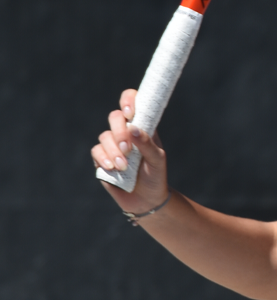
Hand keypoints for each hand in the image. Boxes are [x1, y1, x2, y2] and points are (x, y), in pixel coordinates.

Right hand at [92, 88, 169, 212]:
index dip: (128, 100)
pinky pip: (96, 151)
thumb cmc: (156, 176)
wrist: (146, 199)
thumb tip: (132, 127)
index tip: (130, 112)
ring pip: (105, 135)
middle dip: (119, 132)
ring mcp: (112, 145)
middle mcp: (126, 132)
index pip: (133, 103)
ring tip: (124, 166)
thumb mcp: (157, 159)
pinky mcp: (101, 158)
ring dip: (114, 150)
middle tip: (128, 149)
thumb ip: (147, 143)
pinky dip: (103, 158)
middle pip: (115, 117)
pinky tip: (113, 168)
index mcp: (143, 127)